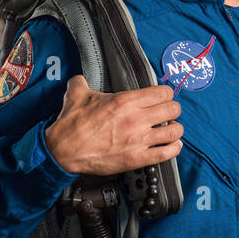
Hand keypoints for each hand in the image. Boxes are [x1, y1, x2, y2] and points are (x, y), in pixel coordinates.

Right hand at [44, 74, 182, 175]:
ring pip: (174, 131)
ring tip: (170, 129)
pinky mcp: (136, 158)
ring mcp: (138, 140)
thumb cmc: (71, 123)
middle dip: (173, 109)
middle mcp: (135, 119)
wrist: (62, 150)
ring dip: (175, 129)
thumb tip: (79, 78)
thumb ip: (81, 81)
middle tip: (168, 112)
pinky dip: (174, 149)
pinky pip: (167, 153)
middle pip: (173, 109)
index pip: (162, 92)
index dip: (165, 93)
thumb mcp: (76, 93)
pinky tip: (173, 145)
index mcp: (125, 100)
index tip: (162, 97)